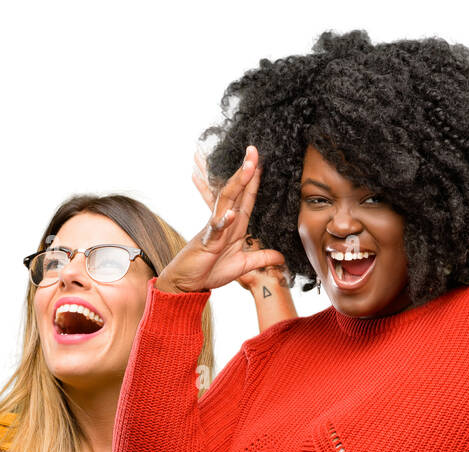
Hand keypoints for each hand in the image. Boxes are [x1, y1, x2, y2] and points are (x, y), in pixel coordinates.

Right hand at [193, 150, 289, 291]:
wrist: (188, 283)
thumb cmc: (211, 270)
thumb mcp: (243, 265)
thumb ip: (262, 258)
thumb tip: (281, 257)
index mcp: (235, 225)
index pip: (246, 198)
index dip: (254, 180)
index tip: (261, 161)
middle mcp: (225, 222)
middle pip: (236, 191)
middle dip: (246, 171)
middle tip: (253, 150)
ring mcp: (215, 230)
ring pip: (226, 202)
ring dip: (237, 184)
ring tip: (248, 168)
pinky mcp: (207, 242)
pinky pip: (216, 230)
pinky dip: (223, 222)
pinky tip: (231, 214)